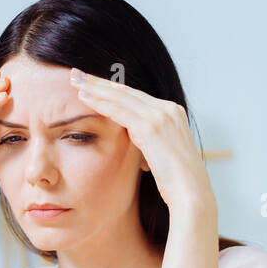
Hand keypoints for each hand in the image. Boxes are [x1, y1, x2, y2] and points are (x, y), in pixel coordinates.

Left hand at [68, 67, 214, 214]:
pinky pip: (119, 112)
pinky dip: (100, 103)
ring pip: (120, 97)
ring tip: (75, 81)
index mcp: (173, 113)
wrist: (191, 193)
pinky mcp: (151, 128)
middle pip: (127, 91)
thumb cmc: (177, 181)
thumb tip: (136, 139)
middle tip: (77, 74)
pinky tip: (83, 98)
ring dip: (95, 88)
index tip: (93, 84)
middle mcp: (169, 109)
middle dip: (99, 82)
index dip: (112, 89)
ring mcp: (161, 116)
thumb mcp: (164, 153)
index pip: (136, 96)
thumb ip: (150, 140)